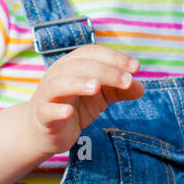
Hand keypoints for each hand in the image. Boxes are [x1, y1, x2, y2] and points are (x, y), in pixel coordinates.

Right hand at [20, 45, 144, 158]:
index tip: (136, 67)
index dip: (114, 57)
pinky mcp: (43, 116)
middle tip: (127, 81)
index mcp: (73, 64)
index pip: (93, 52)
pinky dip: (57, 110)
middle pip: (80, 65)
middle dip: (106, 71)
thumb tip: (141, 87)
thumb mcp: (101, 96)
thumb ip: (120, 90)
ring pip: (59, 83)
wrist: (45, 130)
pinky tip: (68, 112)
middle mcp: (58, 74)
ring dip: (78, 83)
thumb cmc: (75, 106)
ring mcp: (48, 95)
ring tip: (96, 87)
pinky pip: (47, 110)